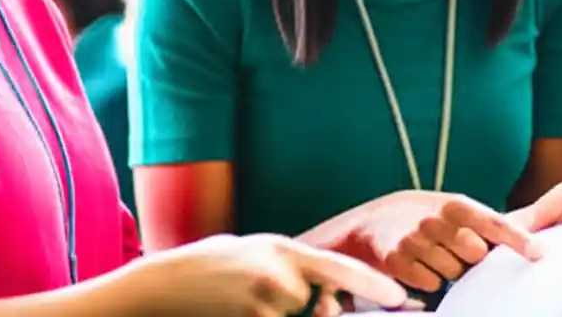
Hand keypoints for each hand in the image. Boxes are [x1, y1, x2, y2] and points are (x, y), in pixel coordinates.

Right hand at [131, 233, 406, 315]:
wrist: (162, 286)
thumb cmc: (213, 267)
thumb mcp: (257, 254)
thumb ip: (295, 271)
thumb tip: (332, 300)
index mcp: (283, 251)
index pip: (340, 269)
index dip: (373, 285)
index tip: (398, 297)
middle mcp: (278, 277)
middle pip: (323, 307)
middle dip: (314, 310)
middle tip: (277, 300)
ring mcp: (263, 306)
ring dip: (285, 316)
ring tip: (249, 302)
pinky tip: (242, 310)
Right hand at [332, 191, 542, 292]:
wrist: (372, 221)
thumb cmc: (427, 218)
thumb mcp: (456, 211)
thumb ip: (490, 224)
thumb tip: (534, 240)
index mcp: (456, 205)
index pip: (493, 222)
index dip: (517, 238)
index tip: (538, 252)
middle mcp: (435, 219)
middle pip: (476, 253)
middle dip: (473, 260)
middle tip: (460, 254)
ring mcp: (414, 239)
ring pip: (452, 272)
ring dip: (449, 271)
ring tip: (435, 257)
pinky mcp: (396, 260)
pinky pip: (429, 283)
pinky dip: (429, 281)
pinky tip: (420, 267)